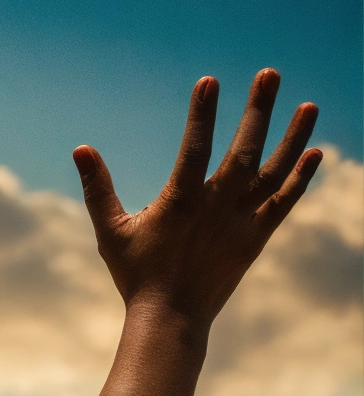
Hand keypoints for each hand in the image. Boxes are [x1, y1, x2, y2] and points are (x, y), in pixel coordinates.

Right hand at [78, 70, 320, 395]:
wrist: (170, 322)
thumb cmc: (137, 276)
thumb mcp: (111, 232)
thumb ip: (98, 189)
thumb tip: (80, 149)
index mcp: (180, 204)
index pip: (195, 149)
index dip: (201, 115)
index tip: (209, 82)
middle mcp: (216, 210)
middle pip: (244, 152)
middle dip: (258, 111)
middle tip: (270, 74)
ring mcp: (240, 224)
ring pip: (273, 173)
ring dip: (293, 138)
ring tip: (309, 106)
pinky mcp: (255, 239)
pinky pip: (283, 203)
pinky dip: (301, 179)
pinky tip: (315, 152)